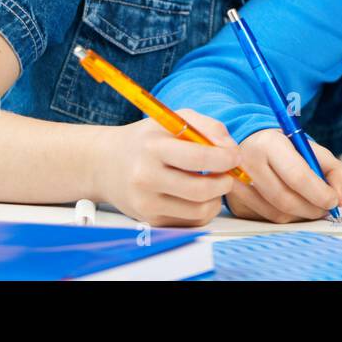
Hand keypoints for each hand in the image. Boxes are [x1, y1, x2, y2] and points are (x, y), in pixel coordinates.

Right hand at [95, 108, 239, 226]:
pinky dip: (203, 210)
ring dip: (216, 198)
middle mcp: (146, 177)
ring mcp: (146, 203)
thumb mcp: (173, 120)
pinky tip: (199, 196)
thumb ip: (208, 127)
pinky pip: (190, 222)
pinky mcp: (150, 221)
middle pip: (201, 190)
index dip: (225, 158)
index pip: (199, 157)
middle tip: (228, 174)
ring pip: (199, 211)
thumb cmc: (146, 139)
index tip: (235, 157)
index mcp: (153, 147)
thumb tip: (232, 150)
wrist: (105, 163)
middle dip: (225, 182)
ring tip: (214, 184)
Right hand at [224, 129, 341, 222]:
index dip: (319, 193)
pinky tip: (292, 206)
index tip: (333, 200)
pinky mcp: (235, 202)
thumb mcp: (312, 149)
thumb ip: (335, 170)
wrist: (251, 143)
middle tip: (326, 208)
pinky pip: (267, 219)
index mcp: (268, 143)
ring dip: (301, 216)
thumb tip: (339, 198)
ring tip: (311, 206)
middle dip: (313, 209)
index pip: (296, 175)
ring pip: (277, 214)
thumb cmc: (283, 148)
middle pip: (285, 200)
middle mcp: (247, 162)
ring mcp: (237, 184)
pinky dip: (286, 217)